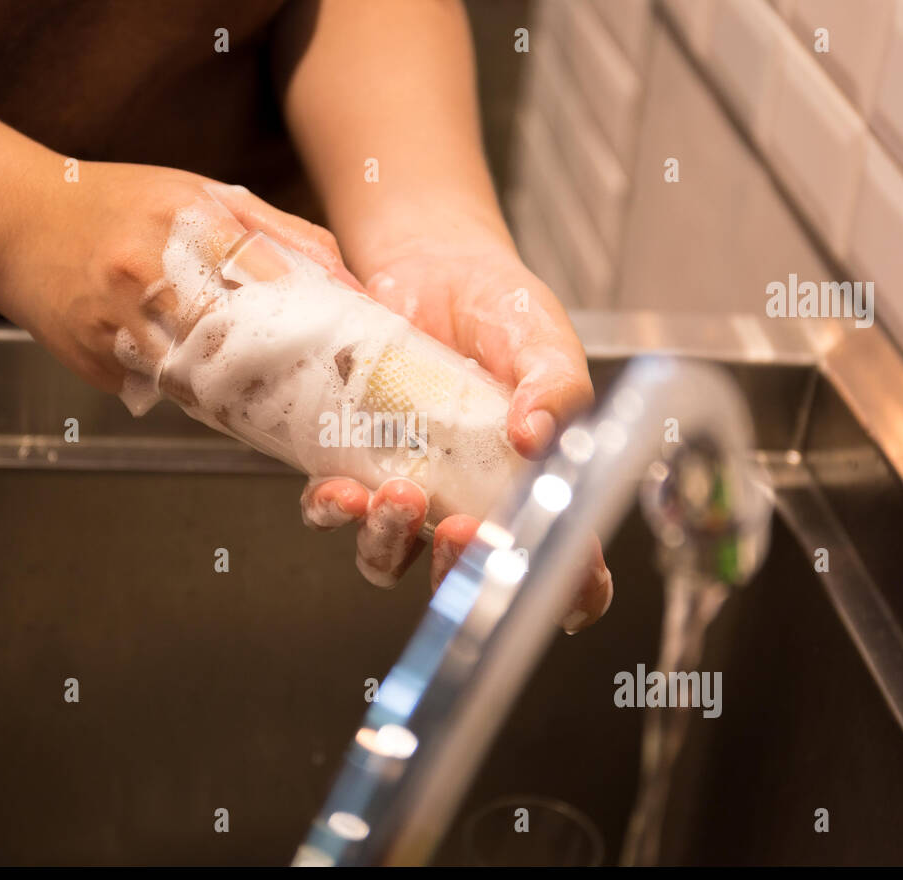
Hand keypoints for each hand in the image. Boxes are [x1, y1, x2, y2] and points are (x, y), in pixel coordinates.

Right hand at [0, 160, 356, 393]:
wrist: (15, 218)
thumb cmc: (122, 204)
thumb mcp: (203, 195)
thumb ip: (283, 234)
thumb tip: (351, 284)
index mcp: (186, 219)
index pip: (268, 282)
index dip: (310, 323)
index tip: (341, 353)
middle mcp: (147, 268)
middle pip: (235, 341)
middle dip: (280, 369)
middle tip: (318, 393)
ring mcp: (114, 318)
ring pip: (198, 379)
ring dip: (237, 392)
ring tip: (269, 398)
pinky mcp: (94, 358)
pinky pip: (158, 390)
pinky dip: (190, 394)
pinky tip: (206, 388)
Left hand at [300, 235, 611, 631]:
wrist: (433, 266)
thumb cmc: (502, 310)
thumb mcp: (542, 341)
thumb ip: (555, 388)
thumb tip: (537, 434)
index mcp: (531, 486)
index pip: (564, 561)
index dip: (569, 590)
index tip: (560, 590)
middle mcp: (468, 501)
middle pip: (464, 574)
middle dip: (460, 569)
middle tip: (462, 532)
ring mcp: (409, 488)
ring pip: (390, 554)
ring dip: (389, 541)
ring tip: (399, 496)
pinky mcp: (353, 462)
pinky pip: (333, 507)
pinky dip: (333, 507)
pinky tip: (341, 485)